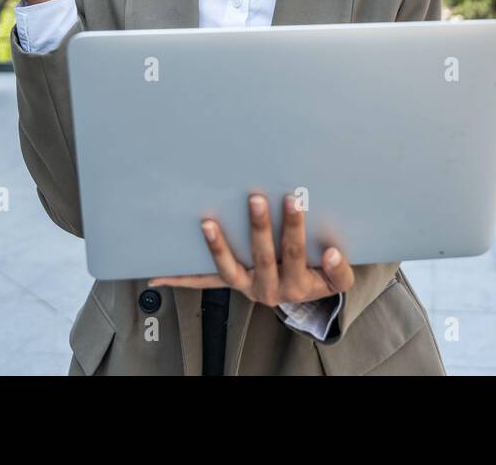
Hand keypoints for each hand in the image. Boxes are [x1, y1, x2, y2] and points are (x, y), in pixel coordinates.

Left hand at [148, 193, 353, 306]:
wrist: (305, 296)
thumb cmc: (320, 275)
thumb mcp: (337, 279)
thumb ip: (338, 268)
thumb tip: (330, 252)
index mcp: (297, 285)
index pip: (295, 252)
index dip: (295, 229)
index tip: (296, 201)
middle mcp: (268, 290)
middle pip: (263, 255)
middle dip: (259, 226)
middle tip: (257, 198)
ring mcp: (245, 287)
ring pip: (229, 269)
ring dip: (218, 245)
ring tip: (208, 223)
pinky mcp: (230, 284)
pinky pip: (205, 283)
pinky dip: (181, 279)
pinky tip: (157, 276)